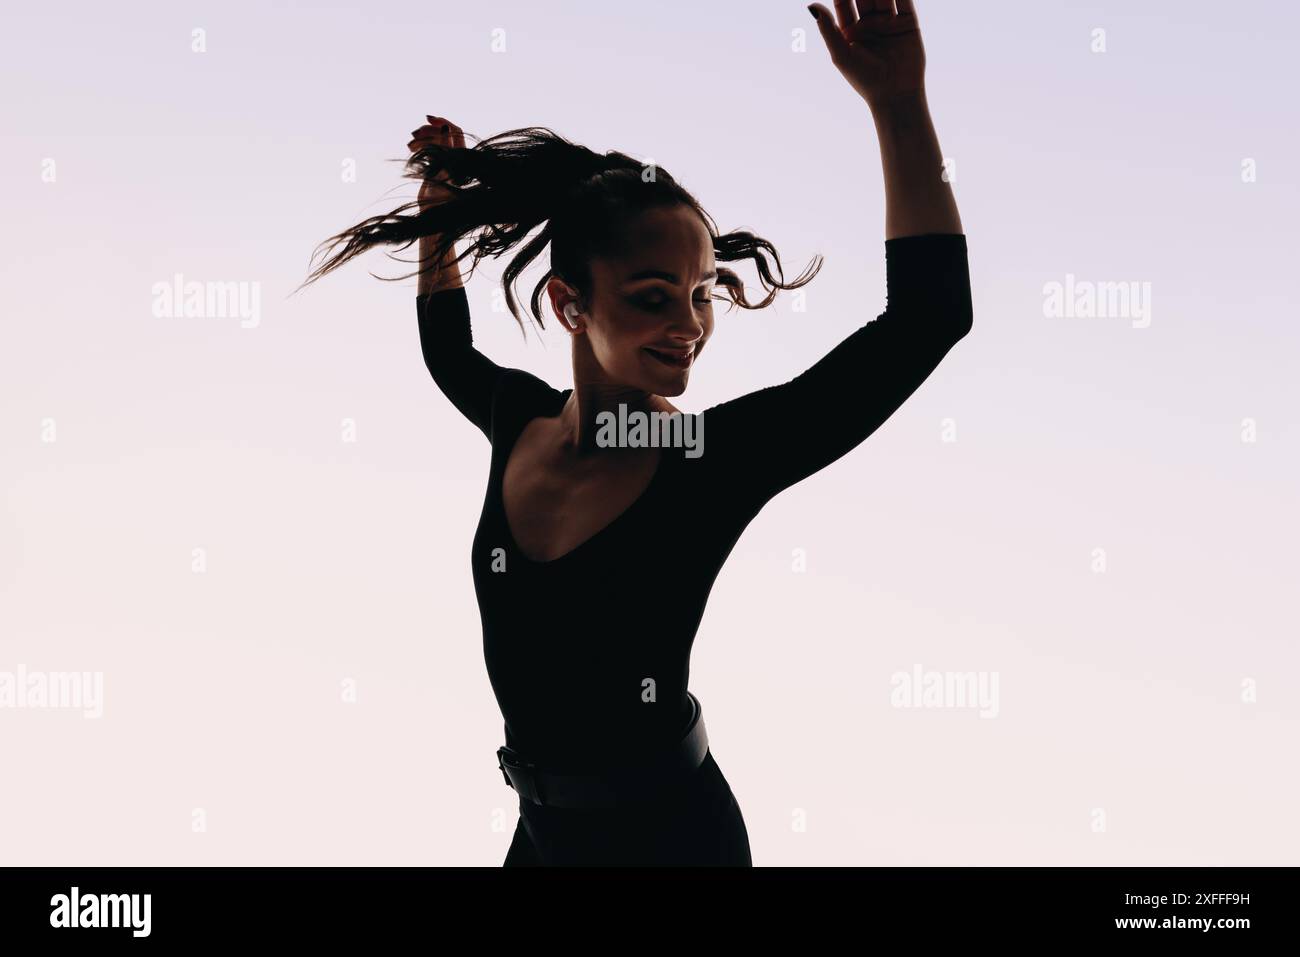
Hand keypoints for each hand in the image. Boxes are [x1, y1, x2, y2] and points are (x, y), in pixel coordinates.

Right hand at [408, 116, 465, 212]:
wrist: (433, 219)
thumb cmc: (442, 201)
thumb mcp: (443, 173)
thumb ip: (445, 150)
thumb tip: (447, 127)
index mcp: (462, 160)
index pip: (456, 131)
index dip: (443, 122)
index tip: (428, 119)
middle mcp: (455, 160)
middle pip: (444, 133)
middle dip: (428, 130)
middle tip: (413, 134)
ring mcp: (445, 164)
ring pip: (434, 141)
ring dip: (421, 138)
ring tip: (409, 145)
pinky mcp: (435, 169)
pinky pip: (429, 150)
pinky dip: (419, 146)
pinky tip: (409, 148)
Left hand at [808, 1, 925, 112]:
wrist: (895, 95)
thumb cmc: (863, 79)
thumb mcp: (840, 53)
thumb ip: (827, 28)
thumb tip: (811, 4)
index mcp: (849, 31)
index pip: (844, 1)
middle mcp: (868, 25)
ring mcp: (888, 23)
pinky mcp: (908, 24)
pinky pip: (904, 0)